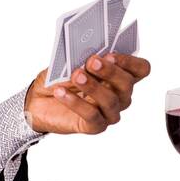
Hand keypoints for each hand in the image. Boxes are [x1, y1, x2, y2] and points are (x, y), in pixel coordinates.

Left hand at [23, 53, 150, 134]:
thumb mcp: (69, 62)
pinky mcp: (95, 126)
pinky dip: (76, 102)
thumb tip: (90, 55)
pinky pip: (92, 116)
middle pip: (127, 84)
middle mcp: (120, 95)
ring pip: (111, 100)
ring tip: (76, 75)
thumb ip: (82, 58)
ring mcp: (110, 112)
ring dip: (93, 86)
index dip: (130, 61)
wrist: (38, 101)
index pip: (140, 69)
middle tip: (92, 61)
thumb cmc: (60, 78)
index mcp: (120, 74)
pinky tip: (61, 92)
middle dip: (110, 71)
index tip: (111, 54)